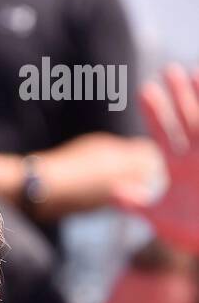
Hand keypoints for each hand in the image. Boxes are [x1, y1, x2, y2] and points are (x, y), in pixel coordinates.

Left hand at [110, 64, 198, 250]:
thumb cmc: (191, 232)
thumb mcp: (161, 217)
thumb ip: (137, 204)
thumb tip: (112, 191)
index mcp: (178, 167)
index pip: (164, 135)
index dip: (156, 114)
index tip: (145, 90)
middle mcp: (198, 157)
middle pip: (189, 120)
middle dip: (180, 97)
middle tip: (169, 70)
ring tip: (195, 72)